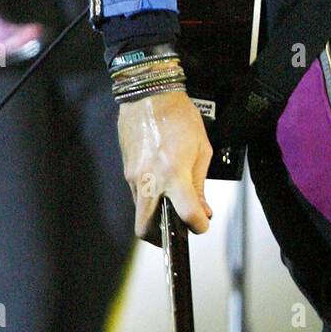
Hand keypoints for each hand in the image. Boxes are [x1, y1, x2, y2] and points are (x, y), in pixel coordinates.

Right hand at [117, 90, 213, 246]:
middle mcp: (151, 179)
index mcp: (174, 173)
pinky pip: (137, 196)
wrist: (149, 94)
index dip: (199, 226)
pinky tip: (161, 184)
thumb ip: (200, 184)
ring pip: (140, 213)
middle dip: (162, 237)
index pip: (187, 215)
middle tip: (177, 229)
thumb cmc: (180, 116)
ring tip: (171, 203)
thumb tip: (203, 209)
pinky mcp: (127, 172)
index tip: (203, 223)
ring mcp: (134, 177)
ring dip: (155, 216)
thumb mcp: (202, 148)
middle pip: (146, 229)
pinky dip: (149, 199)